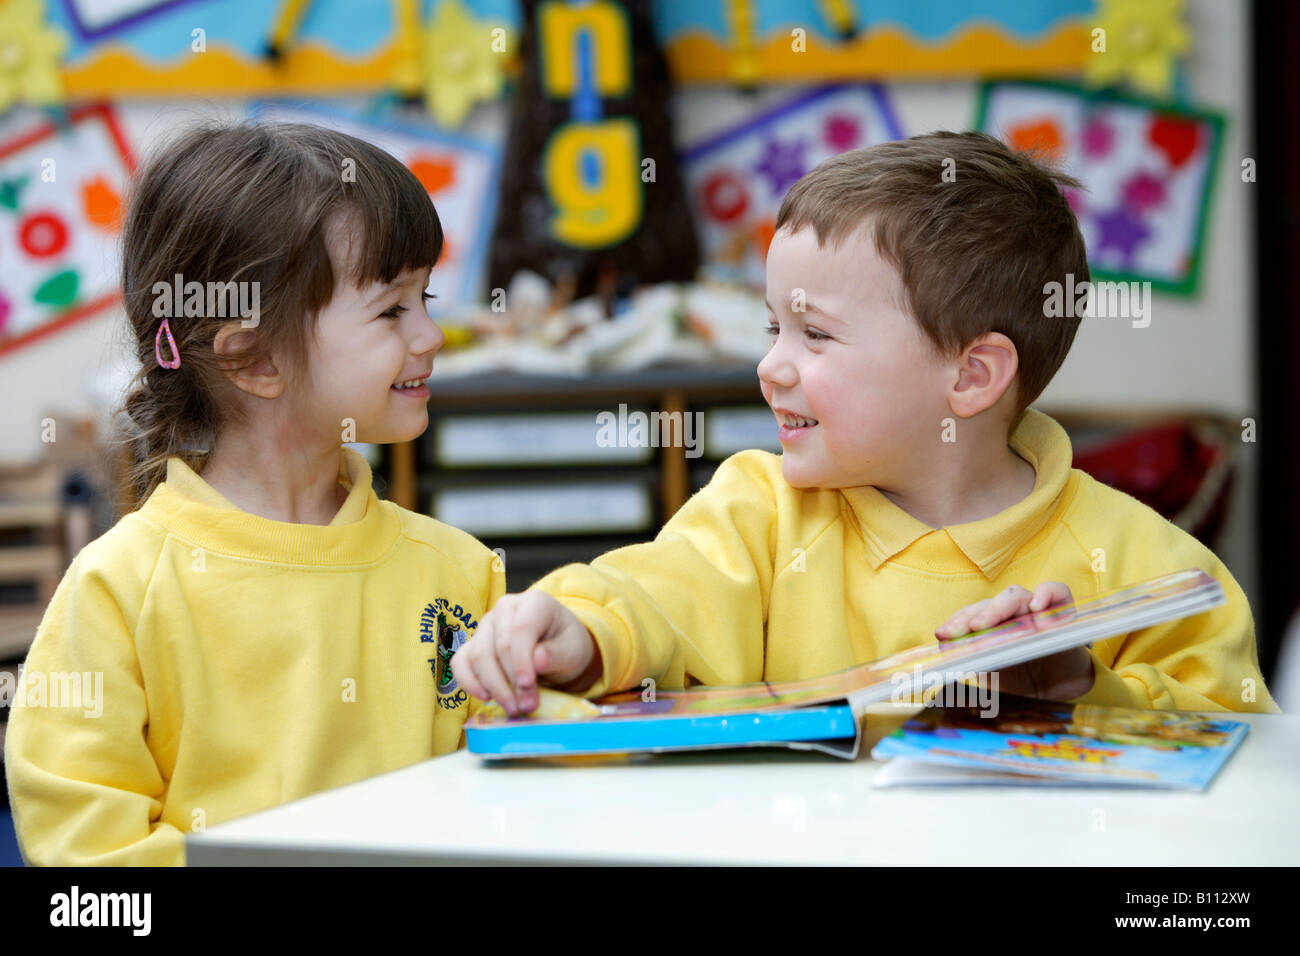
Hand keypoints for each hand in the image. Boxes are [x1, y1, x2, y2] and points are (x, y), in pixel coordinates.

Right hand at [451, 591, 600, 715]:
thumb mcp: (574, 649)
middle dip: (510, 680)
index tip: (527, 685)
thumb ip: (557, 654)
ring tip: (513, 707)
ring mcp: (485, 625)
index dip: (521, 660)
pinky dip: (469, 682)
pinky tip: (485, 697)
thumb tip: (537, 660)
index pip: (521, 629)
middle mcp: (505, 608)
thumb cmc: (566, 644)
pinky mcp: (473, 644)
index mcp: (534, 602)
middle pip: (497, 645)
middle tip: (526, 706)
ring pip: (477, 655)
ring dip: (493, 686)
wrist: (557, 647)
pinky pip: (461, 662)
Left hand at [935, 583, 1094, 700]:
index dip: (956, 622)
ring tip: (983, 625)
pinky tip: (1036, 606)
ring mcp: (1037, 611)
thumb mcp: (993, 675)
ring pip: (1016, 596)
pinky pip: (1057, 591)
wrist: (1059, 694)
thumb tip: (948, 655)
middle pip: (990, 603)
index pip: (971, 614)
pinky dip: (1046, 593)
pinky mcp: (1064, 612)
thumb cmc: (1022, 683)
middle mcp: (1012, 613)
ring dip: (998, 608)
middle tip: (960, 631)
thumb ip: (974, 663)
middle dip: (971, 616)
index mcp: (992, 624)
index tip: (942, 635)